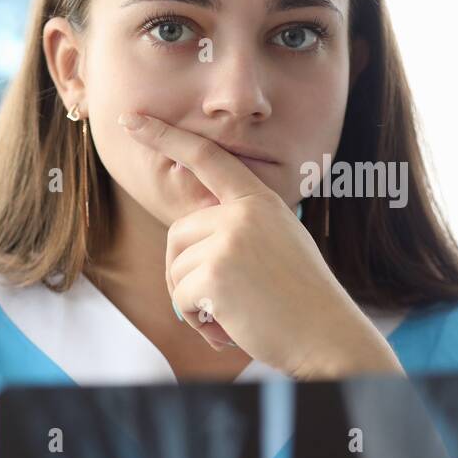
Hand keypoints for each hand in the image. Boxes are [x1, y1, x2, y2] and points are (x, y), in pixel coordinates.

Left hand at [119, 111, 401, 378]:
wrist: (327, 337)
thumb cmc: (298, 300)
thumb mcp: (276, 244)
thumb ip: (238, 227)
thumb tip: (185, 228)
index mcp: (259, 201)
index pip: (206, 158)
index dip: (165, 136)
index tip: (130, 119)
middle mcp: (243, 213)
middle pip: (177, 235)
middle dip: (187, 273)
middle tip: (222, 299)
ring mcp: (229, 241)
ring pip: (175, 270)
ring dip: (194, 301)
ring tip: (234, 313)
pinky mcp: (216, 274)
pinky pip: (180, 298)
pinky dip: (198, 320)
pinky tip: (229, 326)